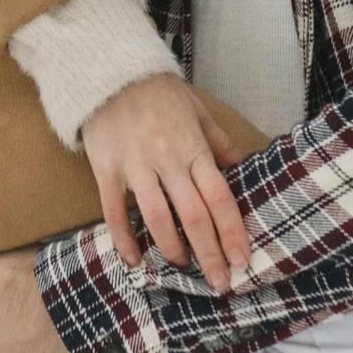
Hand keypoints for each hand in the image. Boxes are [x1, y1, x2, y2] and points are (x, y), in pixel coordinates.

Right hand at [77, 77, 251, 289]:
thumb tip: (246, 166)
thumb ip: (219, 143)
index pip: (220, 198)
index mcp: (193, 147)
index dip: (232, 232)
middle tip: (220, 283)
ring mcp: (135, 166)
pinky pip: (114, 212)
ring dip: (172, 249)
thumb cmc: (159, 91)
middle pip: (194, 216)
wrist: (109, 69)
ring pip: (157, 218)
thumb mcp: (198, 111)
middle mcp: (167, 159)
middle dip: (209, 253)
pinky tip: (135, 262)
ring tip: (184, 267)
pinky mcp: (105, 169)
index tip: (242, 260)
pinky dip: (124, 240)